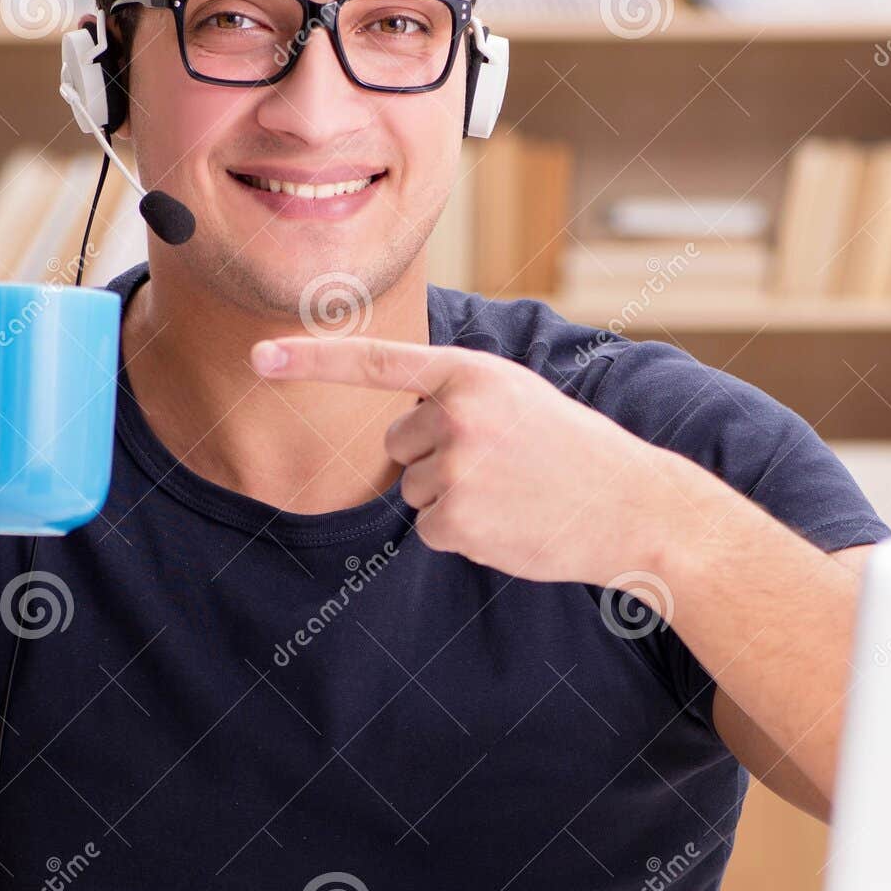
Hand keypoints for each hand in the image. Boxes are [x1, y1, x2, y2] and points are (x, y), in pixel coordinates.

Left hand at [250, 334, 709, 588]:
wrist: (633, 506)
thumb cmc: (572, 451)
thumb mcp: (517, 396)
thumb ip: (456, 397)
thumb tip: (399, 430)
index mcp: (469, 374)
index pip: (375, 362)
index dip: (309, 360)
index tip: (257, 357)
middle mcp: (455, 415)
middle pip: (397, 442)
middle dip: (436, 456)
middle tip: (503, 464)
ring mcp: (454, 469)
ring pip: (413, 488)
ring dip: (454, 497)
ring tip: (513, 492)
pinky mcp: (456, 520)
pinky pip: (428, 528)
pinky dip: (462, 533)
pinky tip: (507, 524)